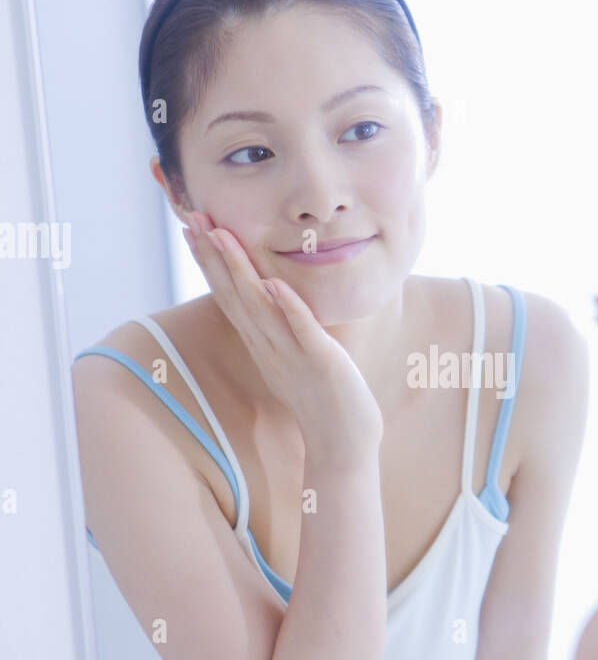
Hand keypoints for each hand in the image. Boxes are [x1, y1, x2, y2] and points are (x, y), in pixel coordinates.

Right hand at [182, 211, 382, 459]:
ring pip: (259, 306)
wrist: (342, 441)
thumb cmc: (320, 398)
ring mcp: (292, 353)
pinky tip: (274, 283)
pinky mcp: (321, 362)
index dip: (209, 261)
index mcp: (261, 342)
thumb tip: (270, 298)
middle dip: (213, 255)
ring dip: (240, 270)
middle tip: (193, 218)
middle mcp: (268, 345)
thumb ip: (277, 328)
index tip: (192, 228)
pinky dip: (288, 307)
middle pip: (234, 294)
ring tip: (222, 236)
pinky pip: (301, 331)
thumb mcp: (291, 356)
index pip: (228, 295)